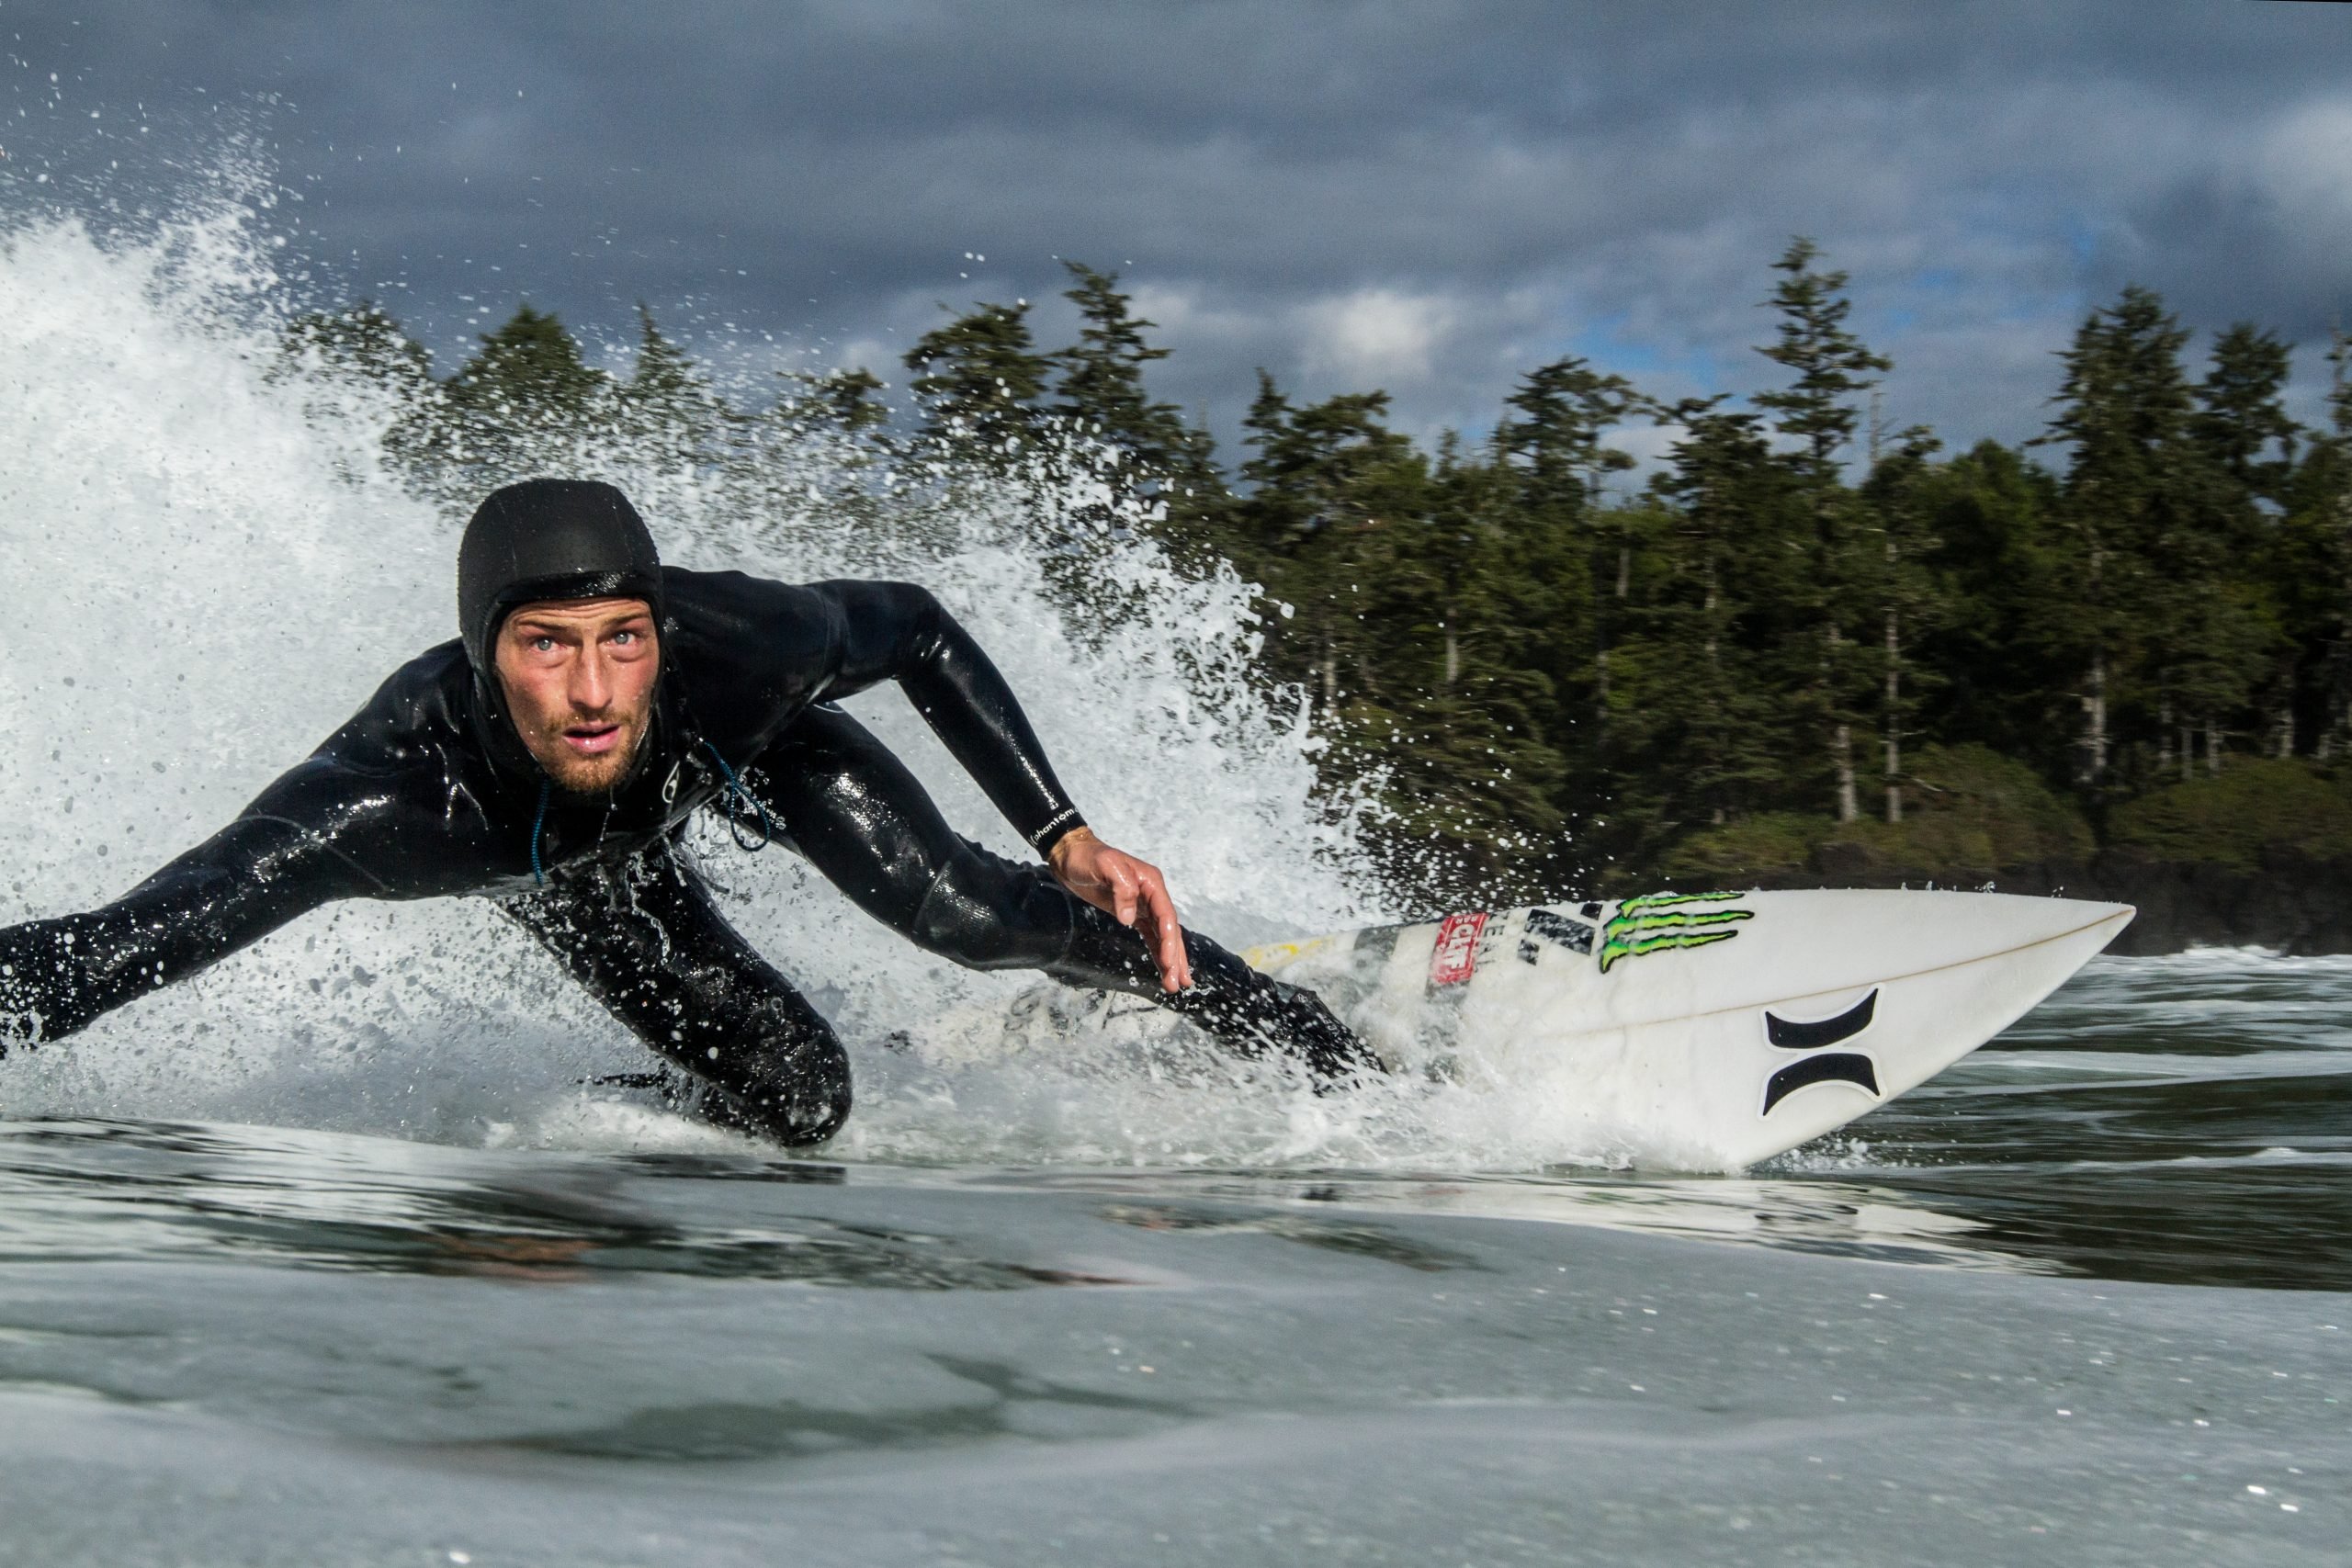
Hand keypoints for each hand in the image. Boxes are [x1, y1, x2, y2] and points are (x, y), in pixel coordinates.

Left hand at [1048, 827, 1191, 991]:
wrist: (1071, 854)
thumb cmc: (1088, 857)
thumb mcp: (1105, 866)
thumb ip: (1121, 890)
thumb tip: (1129, 919)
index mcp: (1150, 882)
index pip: (1165, 914)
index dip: (1169, 939)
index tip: (1169, 961)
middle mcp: (1151, 894)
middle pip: (1169, 929)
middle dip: (1175, 956)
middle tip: (1180, 982)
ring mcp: (1143, 904)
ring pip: (1162, 936)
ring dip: (1169, 959)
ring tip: (1175, 984)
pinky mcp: (1131, 913)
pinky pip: (1149, 935)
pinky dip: (1157, 952)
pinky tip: (1163, 968)